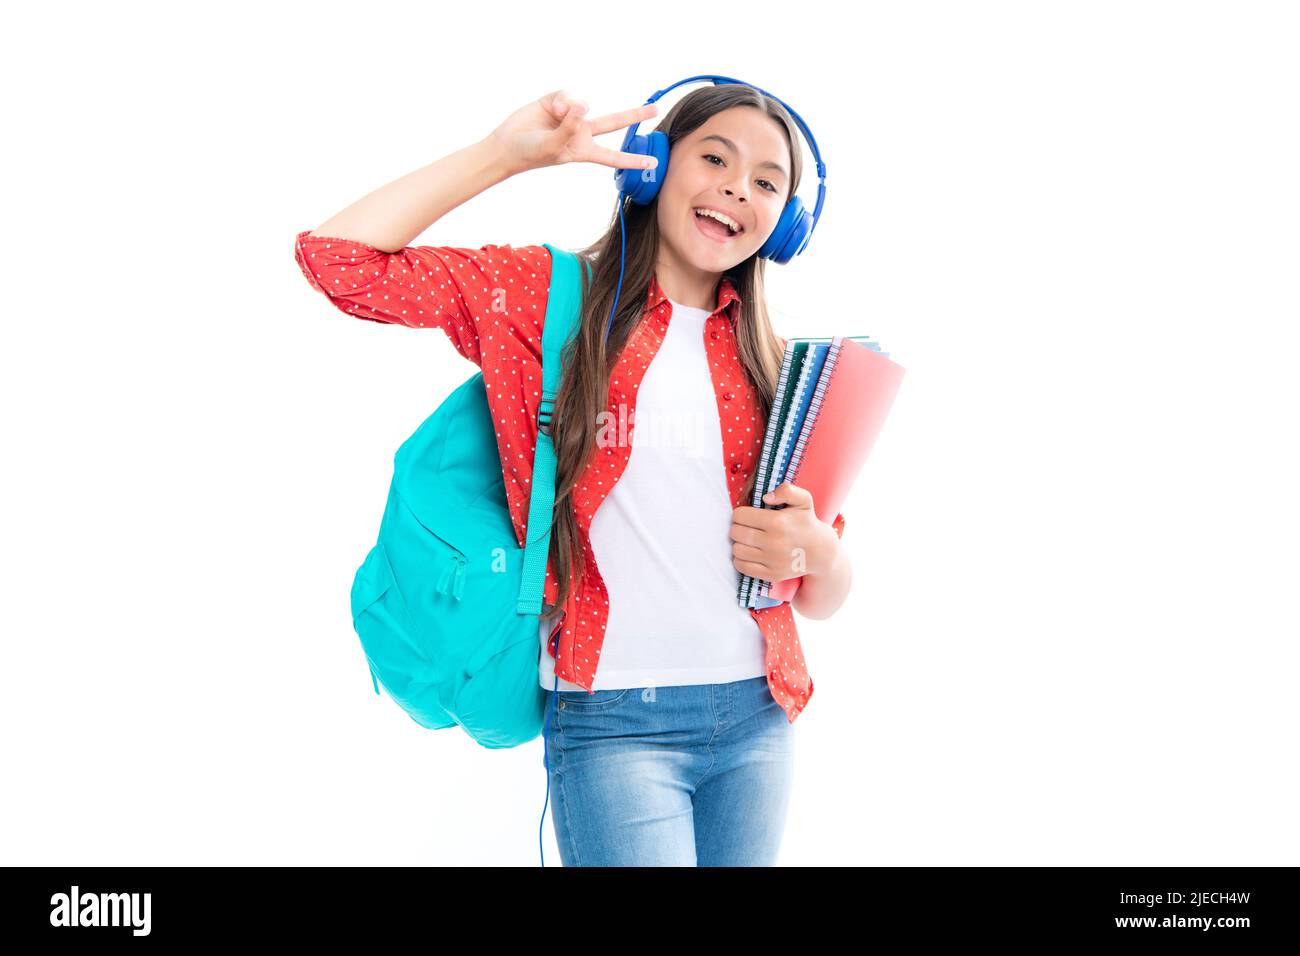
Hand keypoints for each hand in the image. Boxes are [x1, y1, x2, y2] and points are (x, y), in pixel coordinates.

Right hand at [485, 90, 660, 176]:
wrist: (508, 143)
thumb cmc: (531, 153)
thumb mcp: (554, 147)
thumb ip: (570, 128)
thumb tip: (583, 105)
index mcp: (584, 150)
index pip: (614, 156)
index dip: (633, 159)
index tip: (653, 163)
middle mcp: (581, 132)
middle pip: (614, 122)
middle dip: (634, 115)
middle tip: (654, 109)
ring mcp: (571, 115)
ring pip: (584, 104)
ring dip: (570, 110)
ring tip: (555, 117)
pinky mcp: (558, 101)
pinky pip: (567, 95)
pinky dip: (560, 101)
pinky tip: (552, 109)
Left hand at [730, 482, 838, 582]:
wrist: (821, 552)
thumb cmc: (807, 523)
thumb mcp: (803, 500)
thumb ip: (786, 490)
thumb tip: (765, 497)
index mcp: (777, 522)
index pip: (739, 516)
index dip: (740, 514)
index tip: (747, 516)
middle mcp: (773, 542)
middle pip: (735, 533)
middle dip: (737, 527)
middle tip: (746, 527)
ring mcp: (772, 560)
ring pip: (737, 550)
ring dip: (739, 543)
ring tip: (748, 540)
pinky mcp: (771, 574)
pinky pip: (742, 567)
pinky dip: (740, 560)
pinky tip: (749, 553)